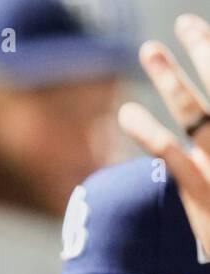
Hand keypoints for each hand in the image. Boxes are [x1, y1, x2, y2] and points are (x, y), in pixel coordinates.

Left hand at [118, 14, 209, 254]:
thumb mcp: (205, 198)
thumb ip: (197, 165)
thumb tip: (194, 141)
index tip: (205, 31)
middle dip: (206, 52)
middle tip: (183, 22)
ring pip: (199, 112)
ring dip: (172, 78)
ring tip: (148, 48)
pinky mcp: (204, 197)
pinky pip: (172, 154)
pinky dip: (147, 132)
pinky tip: (123, 115)